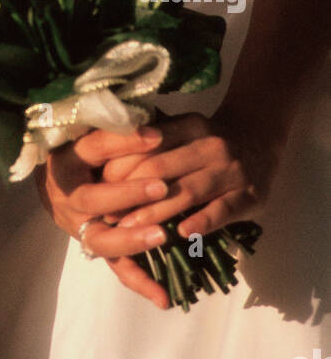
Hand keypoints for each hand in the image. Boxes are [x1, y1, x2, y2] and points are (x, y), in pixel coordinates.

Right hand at [37, 126, 176, 309]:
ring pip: (102, 239)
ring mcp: (80, 227)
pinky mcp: (94, 246)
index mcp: (65, 160)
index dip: (122, 141)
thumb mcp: (88, 131)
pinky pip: (115, 267)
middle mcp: (67, 197)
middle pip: (92, 198)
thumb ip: (115, 128)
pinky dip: (139, 282)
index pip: (93, 148)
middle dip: (128, 193)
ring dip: (132, 239)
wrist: (52, 180)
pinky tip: (163, 297)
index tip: (156, 135)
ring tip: (161, 237)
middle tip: (160, 186)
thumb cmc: (78, 148)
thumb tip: (151, 124)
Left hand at [99, 108, 279, 237]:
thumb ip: (154, 138)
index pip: (149, 145)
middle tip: (106, 213)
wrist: (260, 137)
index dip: (121, 166)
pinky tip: (182, 234)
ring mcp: (232, 171)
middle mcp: (211, 145)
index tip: (100, 185)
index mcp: (191, 125)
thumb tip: (107, 156)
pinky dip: (202, 222)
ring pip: (188, 192)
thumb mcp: (185, 127)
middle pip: (163, 169)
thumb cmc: (209, 138)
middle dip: (131, 193)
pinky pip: (222, 210)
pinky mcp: (250, 195)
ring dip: (156, 212)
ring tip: (130, 228)